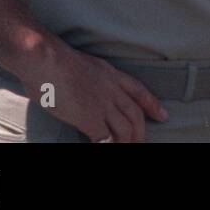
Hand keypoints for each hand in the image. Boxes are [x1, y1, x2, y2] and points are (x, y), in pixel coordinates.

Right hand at [21, 43, 167, 142]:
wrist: (46, 60)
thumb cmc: (54, 61)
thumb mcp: (85, 65)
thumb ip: (92, 79)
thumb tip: (86, 89)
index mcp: (111, 74)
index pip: (139, 91)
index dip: (153, 105)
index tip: (163, 116)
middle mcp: (112, 90)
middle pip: (135, 115)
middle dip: (141, 132)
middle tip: (142, 143)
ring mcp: (102, 104)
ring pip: (125, 129)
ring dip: (127, 143)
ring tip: (126, 148)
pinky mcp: (90, 118)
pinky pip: (105, 138)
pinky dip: (107, 145)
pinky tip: (103, 146)